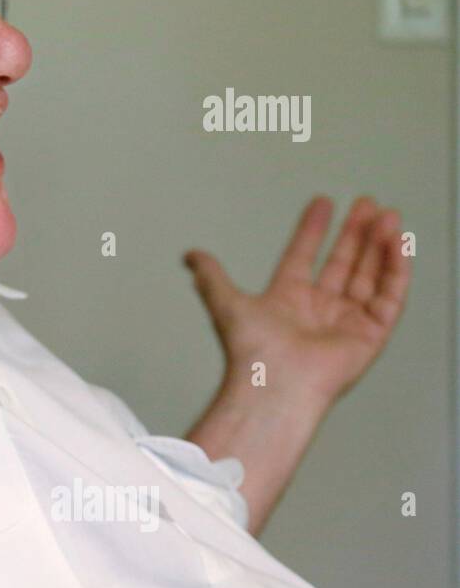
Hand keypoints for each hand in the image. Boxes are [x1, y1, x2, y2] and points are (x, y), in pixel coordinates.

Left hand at [183, 195, 411, 407]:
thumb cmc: (250, 353)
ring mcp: (346, 322)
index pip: (303, 256)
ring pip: (370, 275)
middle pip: (343, 262)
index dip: (312, 230)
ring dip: (380, 245)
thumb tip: (189, 256)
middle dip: (356, 233)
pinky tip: (397, 243)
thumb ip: (211, 276)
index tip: (323, 202)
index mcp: (287, 300)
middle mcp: (318, 310)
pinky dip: (396, 270)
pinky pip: (390, 296)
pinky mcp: (370, 335)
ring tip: (387, 215)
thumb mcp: (226, 302)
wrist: (274, 384)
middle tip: (366, 203)